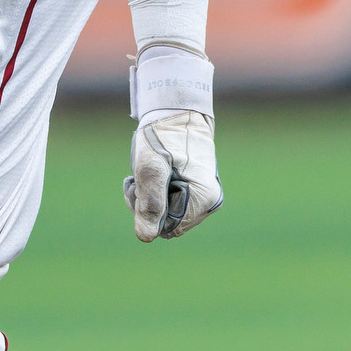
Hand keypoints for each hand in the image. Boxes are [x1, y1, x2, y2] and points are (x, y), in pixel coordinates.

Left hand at [124, 109, 222, 241]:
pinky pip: (171, 205)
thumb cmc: (162, 137)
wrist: (176, 113)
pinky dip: (156, 192)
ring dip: (149, 198)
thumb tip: (146, 237)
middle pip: (167, 224)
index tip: (140, 185)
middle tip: (140, 178)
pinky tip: (155, 175)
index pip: (166, 228)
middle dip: (147, 204)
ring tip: (147, 174)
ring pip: (166, 215)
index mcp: (204, 199)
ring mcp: (204, 198)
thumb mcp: (150, 168)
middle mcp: (209, 203)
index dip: (147, 211)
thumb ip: (149, 202)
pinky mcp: (196, 191)